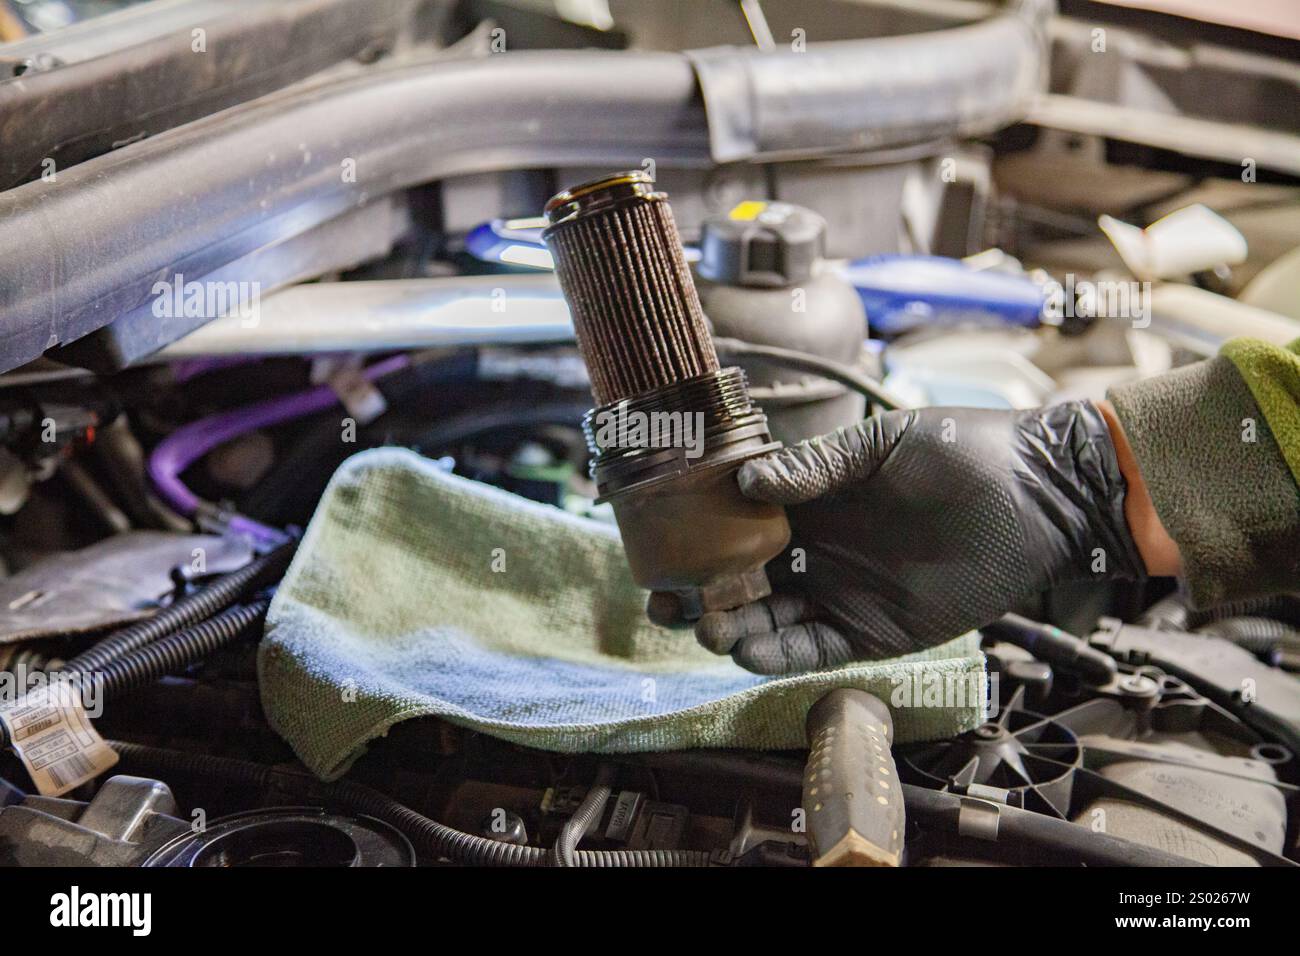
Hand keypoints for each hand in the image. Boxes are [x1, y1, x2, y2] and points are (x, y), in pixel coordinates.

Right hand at [649, 401, 1148, 673]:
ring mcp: (842, 593)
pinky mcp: (872, 633)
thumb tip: (745, 483)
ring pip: (770, 619)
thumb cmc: (964, 453)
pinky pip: (815, 648)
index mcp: (813, 500)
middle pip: (743, 580)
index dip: (698, 536)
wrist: (1038, 496)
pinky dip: (780, 653)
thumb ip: (817, 467)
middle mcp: (818, 550)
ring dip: (733, 628)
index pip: (739, 523)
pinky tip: (750, 650)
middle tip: (668, 601)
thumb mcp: (882, 446)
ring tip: (707, 629)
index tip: (659, 545)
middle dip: (702, 593)